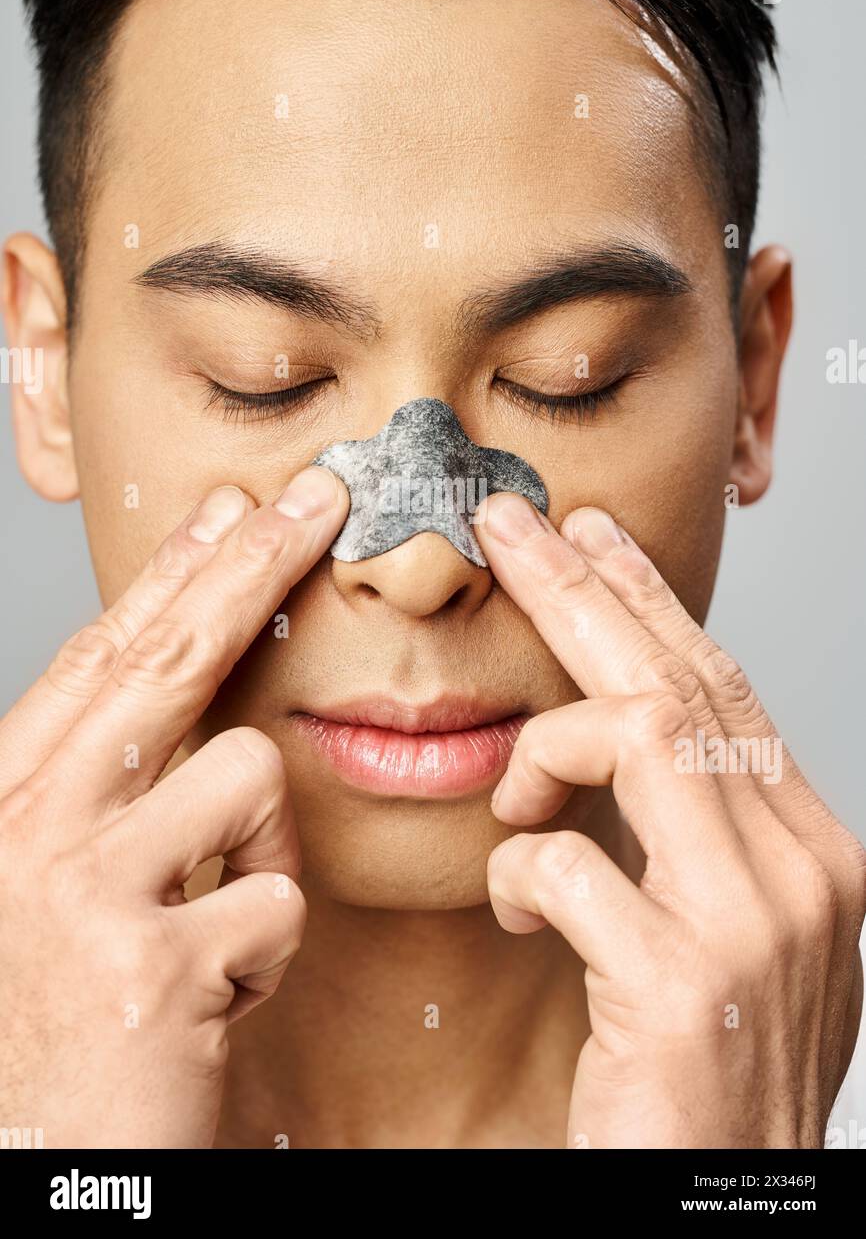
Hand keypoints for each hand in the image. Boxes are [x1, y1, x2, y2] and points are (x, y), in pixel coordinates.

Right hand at [0, 467, 346, 1147]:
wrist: (31, 1165)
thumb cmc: (54, 1031)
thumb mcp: (54, 893)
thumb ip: (107, 798)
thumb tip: (195, 704)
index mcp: (7, 803)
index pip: (100, 662)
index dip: (169, 577)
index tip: (227, 509)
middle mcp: (27, 826)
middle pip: (167, 662)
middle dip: (254, 565)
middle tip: (320, 496)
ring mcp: (81, 888)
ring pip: (250, 775)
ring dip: (260, 854)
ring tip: (212, 930)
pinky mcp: (150, 961)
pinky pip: (279, 900)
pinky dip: (267, 952)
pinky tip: (215, 1001)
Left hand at [475, 496, 865, 1148]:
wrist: (727, 1215)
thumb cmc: (708, 1083)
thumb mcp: (727, 942)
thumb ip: (691, 844)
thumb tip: (610, 743)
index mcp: (813, 853)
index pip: (727, 691)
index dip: (653, 606)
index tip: (596, 542)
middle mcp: (801, 871)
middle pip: (681, 681)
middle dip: (586, 591)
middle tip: (516, 528)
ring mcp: (752, 922)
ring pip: (639, 732)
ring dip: (547, 742)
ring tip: (514, 789)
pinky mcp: (683, 982)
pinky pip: (566, 864)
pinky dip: (518, 874)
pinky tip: (517, 911)